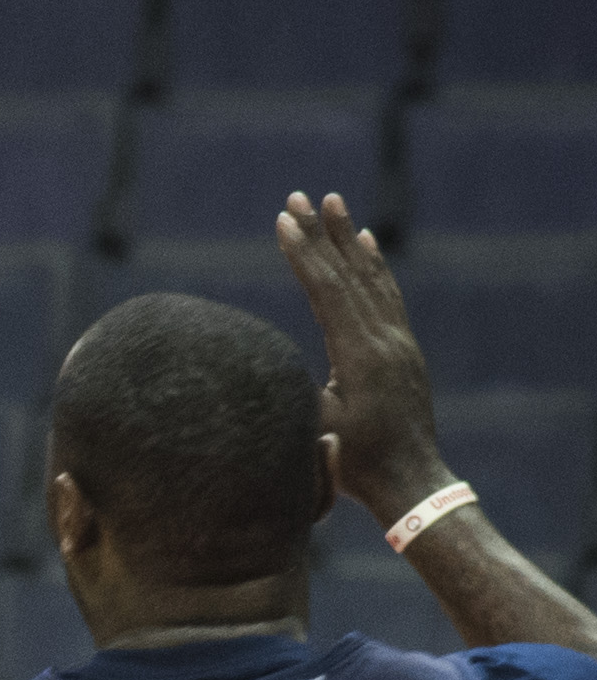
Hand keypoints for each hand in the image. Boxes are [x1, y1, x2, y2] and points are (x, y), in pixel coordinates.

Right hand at [275, 189, 450, 528]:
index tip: (284, 220)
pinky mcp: (404, 351)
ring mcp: (399, 343)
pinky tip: (367, 244)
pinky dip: (375, 267)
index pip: (327, 292)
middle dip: (322, 233)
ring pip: (372, 279)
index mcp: (360, 357)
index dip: (304, 255)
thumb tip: (268, 364)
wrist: (411, 484)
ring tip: (334, 204)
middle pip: (348, 275)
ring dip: (349, 240)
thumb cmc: (354, 467)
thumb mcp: (316, 432)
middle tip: (301, 195)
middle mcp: (384, 341)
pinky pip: (388, 296)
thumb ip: (299, 394)